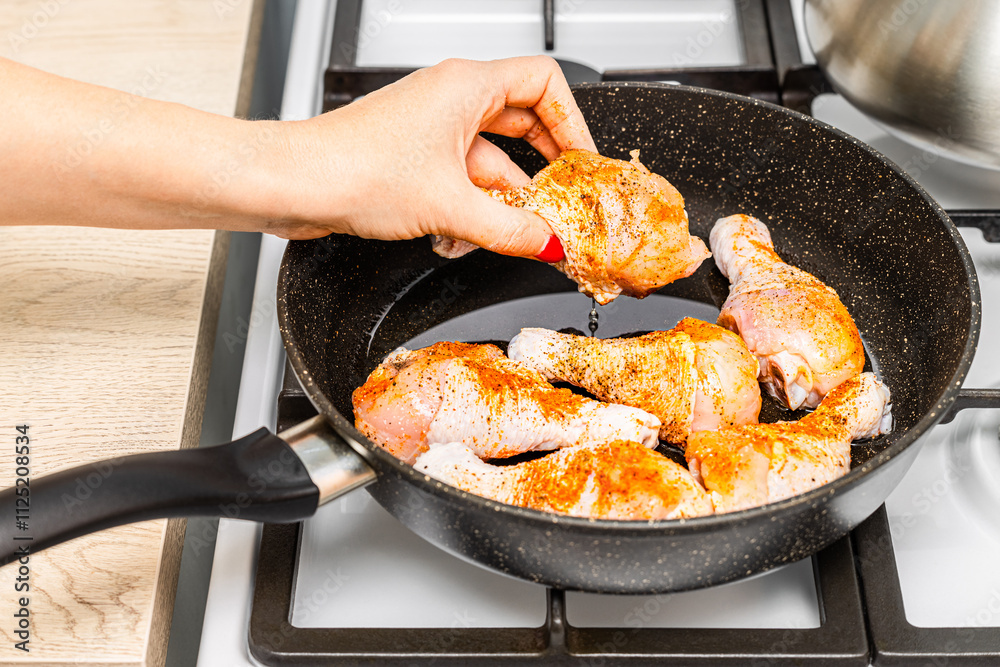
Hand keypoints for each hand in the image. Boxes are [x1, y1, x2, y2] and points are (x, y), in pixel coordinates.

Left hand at [267, 56, 596, 256]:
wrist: (293, 185)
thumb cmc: (352, 167)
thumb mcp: (450, 206)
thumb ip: (511, 229)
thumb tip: (547, 242)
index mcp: (466, 86)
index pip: (544, 84)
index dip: (572, 122)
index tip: (583, 161)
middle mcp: (449, 100)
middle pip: (519, 127)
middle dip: (537, 174)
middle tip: (559, 203)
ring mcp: (430, 130)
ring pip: (486, 163)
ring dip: (495, 205)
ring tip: (502, 235)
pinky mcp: (411, 159)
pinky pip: (457, 182)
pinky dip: (465, 212)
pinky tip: (457, 240)